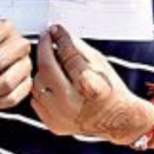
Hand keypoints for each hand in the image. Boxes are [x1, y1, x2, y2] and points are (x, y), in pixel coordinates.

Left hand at [31, 26, 153, 144]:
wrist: (116, 119)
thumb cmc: (110, 88)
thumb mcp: (99, 63)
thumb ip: (77, 48)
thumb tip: (58, 34)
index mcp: (88, 86)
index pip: (67, 55)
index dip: (60, 38)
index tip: (54, 29)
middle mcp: (72, 103)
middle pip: (46, 69)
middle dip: (44, 49)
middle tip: (46, 38)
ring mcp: (60, 116)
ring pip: (37, 84)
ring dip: (42, 70)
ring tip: (52, 64)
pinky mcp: (54, 124)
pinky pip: (36, 100)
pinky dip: (42, 89)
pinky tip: (53, 83)